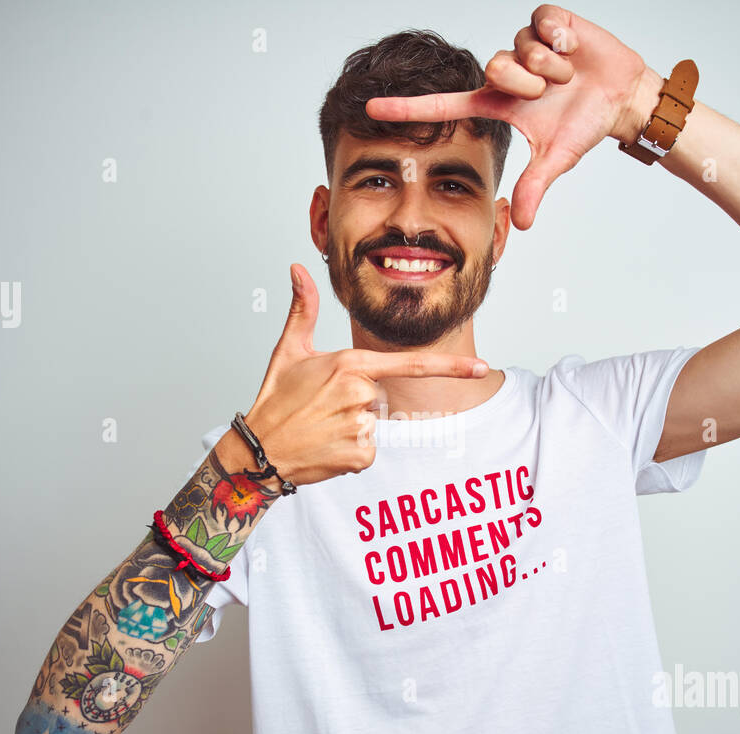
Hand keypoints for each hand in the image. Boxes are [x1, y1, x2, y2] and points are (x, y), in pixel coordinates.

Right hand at [241, 265, 490, 486]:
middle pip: (380, 397)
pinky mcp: (361, 456)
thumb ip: (304, 309)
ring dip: (351, 428)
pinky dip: (350, 452)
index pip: (410, 365)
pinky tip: (326, 448)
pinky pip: (368, 450)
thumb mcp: (289, 351)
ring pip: (373, 425)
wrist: (259, 450)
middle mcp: (360, 395)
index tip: (480, 367)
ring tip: (321, 428)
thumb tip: (298, 270)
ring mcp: (362, 427)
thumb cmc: (275, 400)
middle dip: (356, 403)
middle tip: (323, 408)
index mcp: (350, 365)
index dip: (449, 366)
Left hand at [364, 5, 658, 229]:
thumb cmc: (583, 125)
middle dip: (527, 83)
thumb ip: (535, 187)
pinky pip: (543, 23)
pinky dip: (562, 39)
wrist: (621, 97)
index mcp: (496, 103)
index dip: (407, 108)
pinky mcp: (547, 20)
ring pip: (521, 48)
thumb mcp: (557, 158)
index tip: (370, 109)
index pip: (443, 105)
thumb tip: (522, 225)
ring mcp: (524, 45)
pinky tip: (573, 50)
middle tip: (548, 92)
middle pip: (496, 68)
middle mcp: (504, 73)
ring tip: (567, 76)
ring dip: (549, 66)